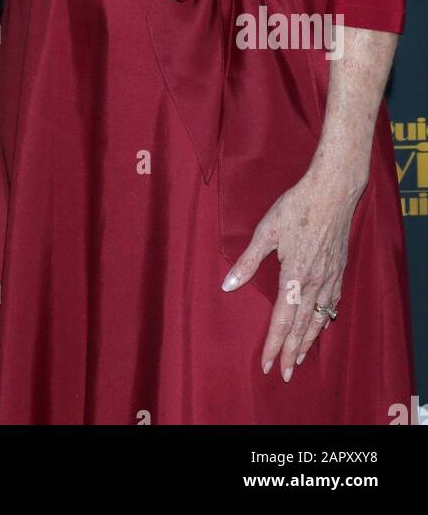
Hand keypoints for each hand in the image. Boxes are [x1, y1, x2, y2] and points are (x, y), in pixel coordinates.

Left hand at [220, 169, 365, 380]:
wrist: (333, 192)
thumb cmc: (297, 207)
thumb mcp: (267, 231)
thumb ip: (248, 261)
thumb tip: (228, 285)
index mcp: (295, 276)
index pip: (282, 320)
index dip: (274, 344)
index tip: (268, 364)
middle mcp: (315, 283)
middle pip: (302, 327)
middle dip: (293, 353)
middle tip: (285, 374)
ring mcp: (330, 278)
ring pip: (319, 319)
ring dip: (309, 342)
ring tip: (301, 359)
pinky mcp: (339, 271)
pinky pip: (332, 305)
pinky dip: (325, 321)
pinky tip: (321, 326)